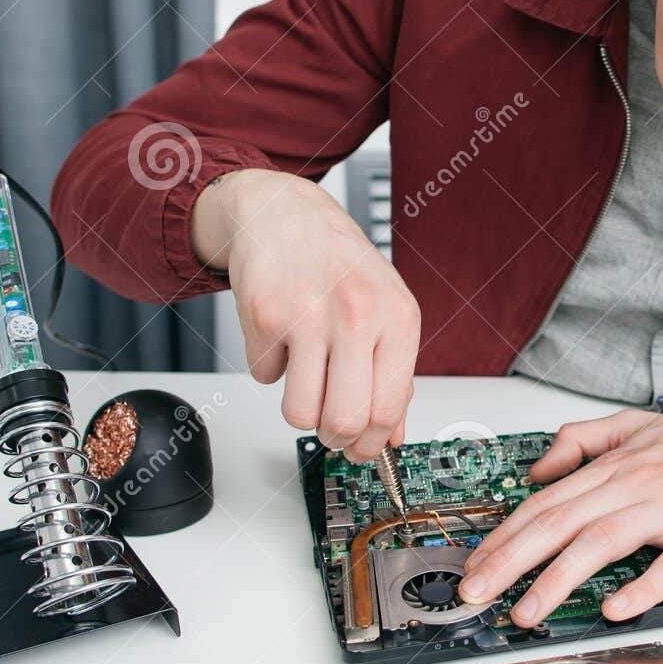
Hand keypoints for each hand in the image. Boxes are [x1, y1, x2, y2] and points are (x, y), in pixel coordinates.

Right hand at [192, 169, 419, 458]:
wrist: (285, 213)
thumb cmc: (341, 265)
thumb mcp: (387, 312)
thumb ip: (393, 377)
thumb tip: (391, 437)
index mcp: (398, 317)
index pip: (388, 408)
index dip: (371, 444)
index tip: (361, 450)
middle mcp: (357, 314)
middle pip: (343, 421)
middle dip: (335, 438)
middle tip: (331, 426)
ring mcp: (308, 314)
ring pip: (299, 413)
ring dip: (300, 407)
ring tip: (307, 374)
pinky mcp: (264, 315)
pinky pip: (264, 378)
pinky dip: (271, 366)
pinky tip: (283, 334)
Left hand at [458, 403, 662, 624]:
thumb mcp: (637, 425)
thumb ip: (584, 439)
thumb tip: (538, 466)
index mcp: (616, 465)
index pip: (546, 501)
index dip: (504, 534)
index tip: (474, 563)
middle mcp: (636, 483)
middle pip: (561, 521)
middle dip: (511, 559)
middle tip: (476, 591)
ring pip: (604, 541)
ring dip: (559, 578)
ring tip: (527, 611)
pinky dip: (644, 586)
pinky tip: (617, 608)